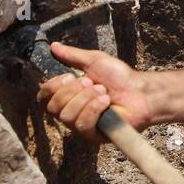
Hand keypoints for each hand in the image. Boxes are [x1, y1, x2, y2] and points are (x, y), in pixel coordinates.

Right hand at [36, 43, 155, 143]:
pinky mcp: (93, 136)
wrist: (140, 91)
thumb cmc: (120, 78)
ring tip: (103, 92)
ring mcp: (81, 126)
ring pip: (67, 116)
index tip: (70, 76)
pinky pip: (82, 125)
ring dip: (86, 99)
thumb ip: (72, 55)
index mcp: (67, 96)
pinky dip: (94, 109)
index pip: (43, 97)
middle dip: (73, 91)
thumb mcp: (94, 61)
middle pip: (53, 108)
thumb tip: (53, 46)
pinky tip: (106, 102)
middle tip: (92, 83)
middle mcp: (70, 112)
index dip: (53, 86)